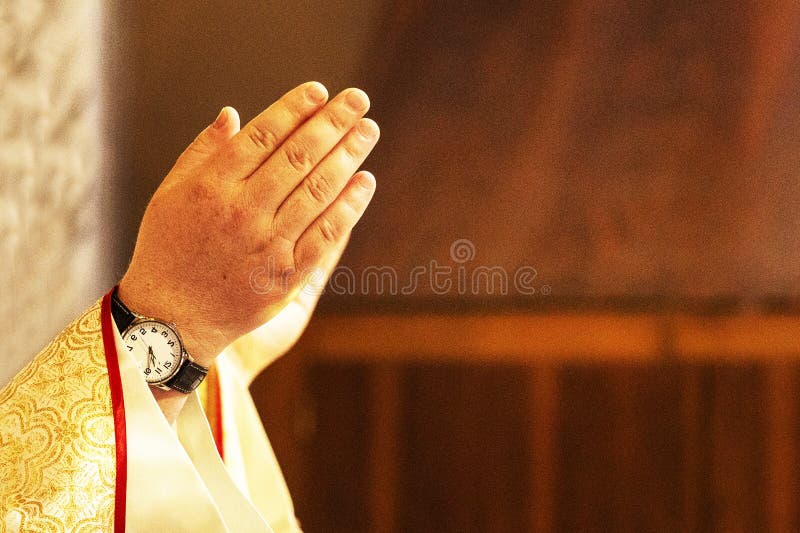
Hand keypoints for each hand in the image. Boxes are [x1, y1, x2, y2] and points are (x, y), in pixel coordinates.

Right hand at [118, 82, 378, 368]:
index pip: (263, 135)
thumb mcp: (170, 193)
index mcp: (212, 185)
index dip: (295, 109)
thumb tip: (234, 113)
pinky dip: (349, 207)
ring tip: (368, 131)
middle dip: (333, 123)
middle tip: (358, 100)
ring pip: (318, 191)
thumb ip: (203, 152)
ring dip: (348, 156)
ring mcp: (266, 245)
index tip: (320, 92)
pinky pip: (326, 236)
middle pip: (298, 157)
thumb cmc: (167, 249)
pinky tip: (365, 182)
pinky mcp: (285, 277)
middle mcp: (242, 211)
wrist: (171, 318)